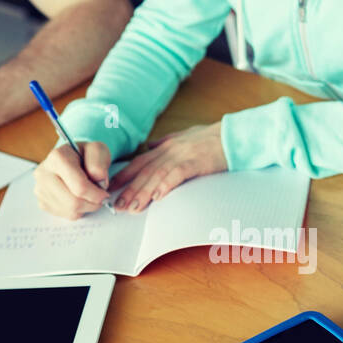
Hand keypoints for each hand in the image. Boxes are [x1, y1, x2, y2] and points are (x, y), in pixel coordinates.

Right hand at [33, 141, 111, 219]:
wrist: (72, 159)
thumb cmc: (85, 156)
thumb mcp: (98, 151)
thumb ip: (99, 163)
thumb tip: (98, 180)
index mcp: (57, 157)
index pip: (79, 186)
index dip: (96, 194)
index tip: (105, 194)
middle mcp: (43, 173)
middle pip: (73, 202)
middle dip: (92, 203)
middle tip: (100, 198)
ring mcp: (40, 189)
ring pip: (70, 211)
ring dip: (86, 207)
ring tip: (89, 196)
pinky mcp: (42, 202)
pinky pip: (65, 214)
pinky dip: (77, 210)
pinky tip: (78, 198)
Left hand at [109, 122, 226, 211]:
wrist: (232, 135)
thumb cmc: (211, 138)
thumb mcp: (184, 136)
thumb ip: (166, 142)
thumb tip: (151, 145)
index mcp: (165, 147)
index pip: (139, 162)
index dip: (124, 175)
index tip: (110, 188)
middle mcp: (169, 150)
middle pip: (144, 171)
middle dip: (128, 189)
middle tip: (116, 206)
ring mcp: (182, 155)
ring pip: (156, 175)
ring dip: (143, 192)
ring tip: (132, 208)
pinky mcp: (196, 162)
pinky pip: (178, 174)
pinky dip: (166, 185)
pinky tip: (157, 197)